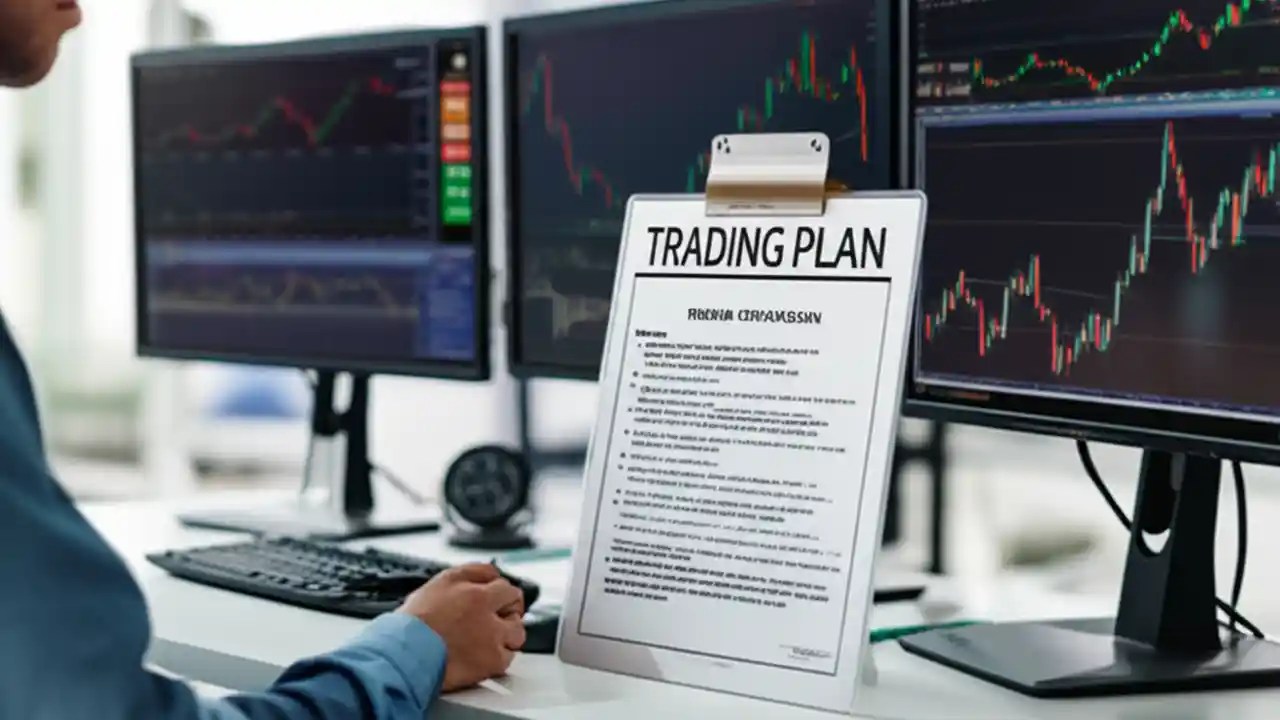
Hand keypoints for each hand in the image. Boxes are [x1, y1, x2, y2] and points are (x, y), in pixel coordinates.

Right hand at [398, 563, 526, 691]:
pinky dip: (499, 656)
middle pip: (515, 604)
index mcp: (473, 592)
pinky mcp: (491, 662)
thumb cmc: (413, 624)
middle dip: (508, 609)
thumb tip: (491, 573)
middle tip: (496, 617)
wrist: (405, 656)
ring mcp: (492, 638)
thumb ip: (468, 574)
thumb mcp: (437, 585)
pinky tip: (483, 655)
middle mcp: (486, 612)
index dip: (499, 591)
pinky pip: (508, 657)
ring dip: (507, 633)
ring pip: (517, 632)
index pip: (502, 584)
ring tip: (489, 638)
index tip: (497, 597)